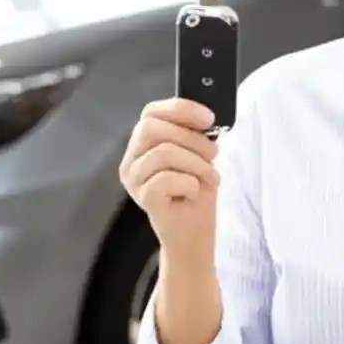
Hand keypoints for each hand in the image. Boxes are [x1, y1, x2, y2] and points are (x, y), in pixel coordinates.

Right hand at [119, 98, 220, 258]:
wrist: (195, 233)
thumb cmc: (196, 191)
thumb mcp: (198, 153)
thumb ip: (193, 132)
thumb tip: (204, 114)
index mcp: (143, 143)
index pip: (151, 112)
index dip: (181, 109)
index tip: (208, 119)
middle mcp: (131, 158)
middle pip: (151, 128)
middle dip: (191, 138)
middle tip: (212, 155)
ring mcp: (133, 179)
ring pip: (163, 152)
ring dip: (196, 163)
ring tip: (208, 176)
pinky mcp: (143, 197)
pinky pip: (166, 179)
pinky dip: (190, 183)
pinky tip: (193, 192)